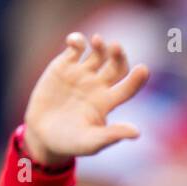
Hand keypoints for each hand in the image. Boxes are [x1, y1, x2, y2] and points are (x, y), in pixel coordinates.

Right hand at [23, 33, 148, 166]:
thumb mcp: (91, 143)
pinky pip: (75, 48)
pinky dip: (76, 41)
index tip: (143, 69)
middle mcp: (99, 85)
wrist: (42, 135)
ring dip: (100, 45)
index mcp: (108, 102)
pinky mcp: (64, 66)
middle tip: (116, 47)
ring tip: (97, 41)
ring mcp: (82, 74)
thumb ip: (111, 135)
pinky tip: (74, 42)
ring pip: (98, 53)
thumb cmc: (70, 143)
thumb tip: (137, 133)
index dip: (136, 79)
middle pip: (116, 65)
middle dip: (118, 55)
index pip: (128, 87)